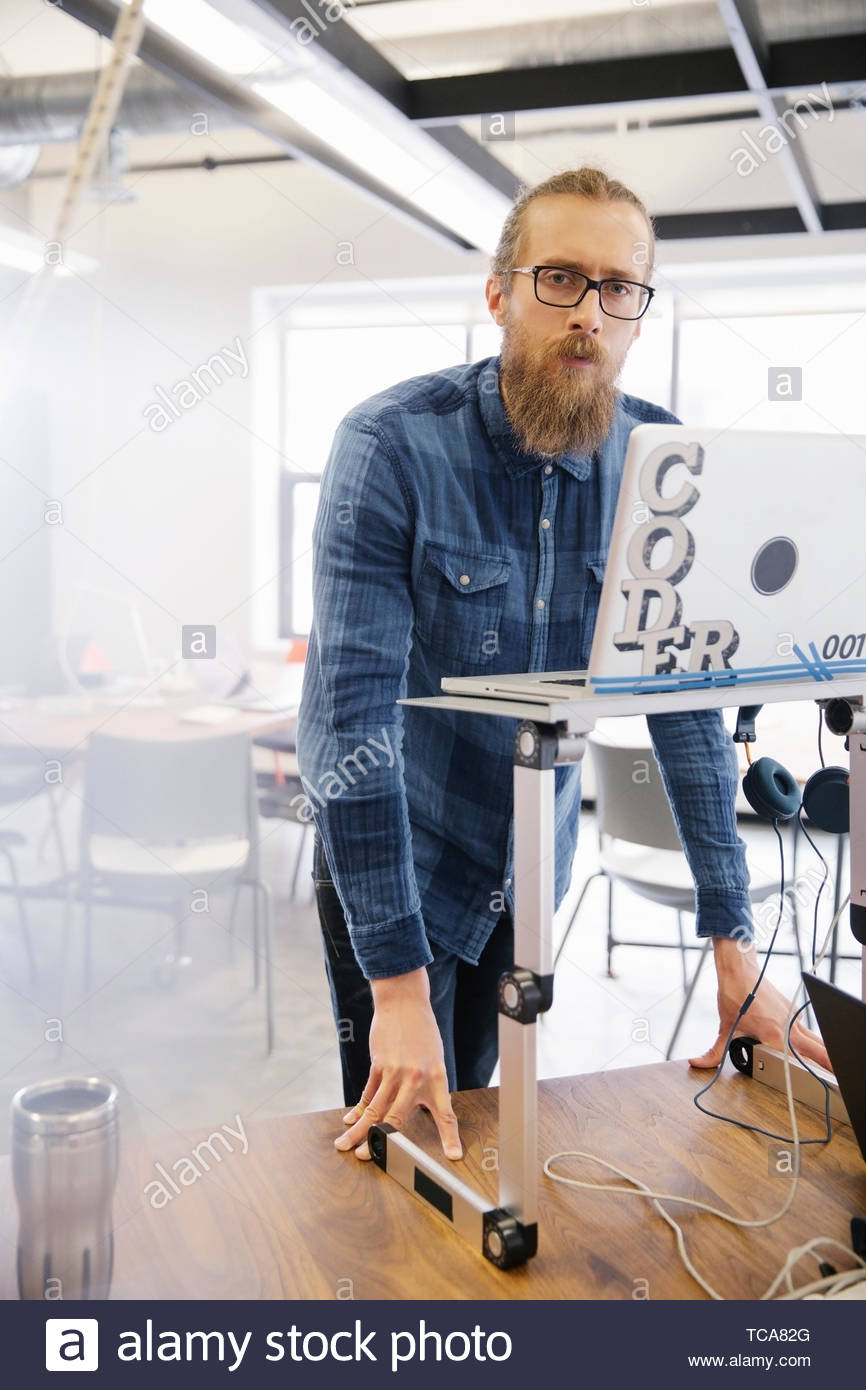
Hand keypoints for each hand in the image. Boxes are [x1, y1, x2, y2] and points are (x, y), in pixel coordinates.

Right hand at [334, 967, 461, 1161]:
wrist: (404, 1003)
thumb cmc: (423, 1033)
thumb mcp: (434, 1060)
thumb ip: (427, 1088)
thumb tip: (417, 1112)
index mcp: (437, 1078)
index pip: (446, 1114)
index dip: (450, 1137)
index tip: (453, 1156)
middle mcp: (416, 1078)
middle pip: (395, 1118)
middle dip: (380, 1142)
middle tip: (366, 1158)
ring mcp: (394, 1072)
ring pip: (374, 1108)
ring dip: (358, 1129)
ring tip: (345, 1144)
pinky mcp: (378, 1064)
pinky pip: (367, 1092)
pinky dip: (358, 1108)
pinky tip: (349, 1120)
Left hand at [689, 937, 830, 1072]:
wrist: (739, 969)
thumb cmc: (734, 995)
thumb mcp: (724, 1028)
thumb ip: (713, 1053)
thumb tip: (698, 1063)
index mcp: (775, 1035)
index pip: (801, 1061)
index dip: (812, 1074)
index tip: (821, 1084)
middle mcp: (789, 1026)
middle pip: (819, 1049)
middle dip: (830, 1064)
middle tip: (838, 1077)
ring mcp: (793, 1017)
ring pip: (815, 1038)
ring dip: (820, 1051)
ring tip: (828, 1066)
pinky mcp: (792, 1010)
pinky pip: (803, 1028)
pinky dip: (804, 1037)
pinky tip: (799, 1044)